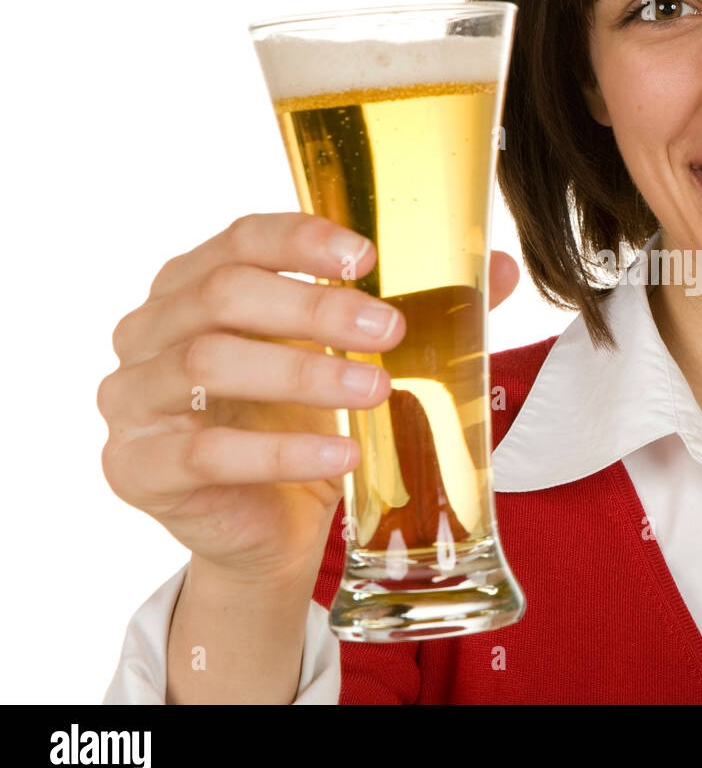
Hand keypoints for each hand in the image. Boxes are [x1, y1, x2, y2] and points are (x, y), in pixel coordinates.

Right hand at [97, 211, 519, 588]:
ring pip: (208, 362)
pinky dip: (281, 451)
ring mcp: (132, 397)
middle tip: (392, 331)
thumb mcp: (357, 361)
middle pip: (223, 294)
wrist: (271, 528)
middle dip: (315, 309)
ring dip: (303, 372)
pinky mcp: (136, 467)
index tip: (367, 257)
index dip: (301, 240)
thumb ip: (422, 311)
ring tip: (377, 389)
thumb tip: (503, 267)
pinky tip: (344, 454)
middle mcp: (151, 329)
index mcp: (196, 284)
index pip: (241, 239)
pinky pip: (204, 453)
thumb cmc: (304, 424)